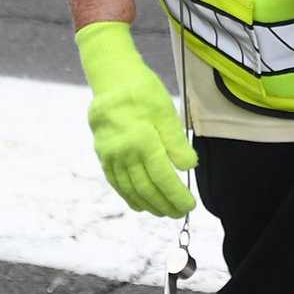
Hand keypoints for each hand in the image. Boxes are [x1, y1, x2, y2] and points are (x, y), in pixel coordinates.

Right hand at [74, 21, 195, 217]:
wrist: (111, 80)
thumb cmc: (142, 92)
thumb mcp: (166, 111)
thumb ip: (175, 142)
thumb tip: (188, 167)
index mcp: (142, 141)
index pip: (163, 178)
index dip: (176, 195)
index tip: (190, 205)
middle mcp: (124, 153)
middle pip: (147, 189)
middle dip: (165, 205)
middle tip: (180, 213)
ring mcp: (111, 156)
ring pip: (131, 190)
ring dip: (149, 205)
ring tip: (164, 212)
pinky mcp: (103, 155)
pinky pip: (116, 183)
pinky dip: (129, 197)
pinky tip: (140, 204)